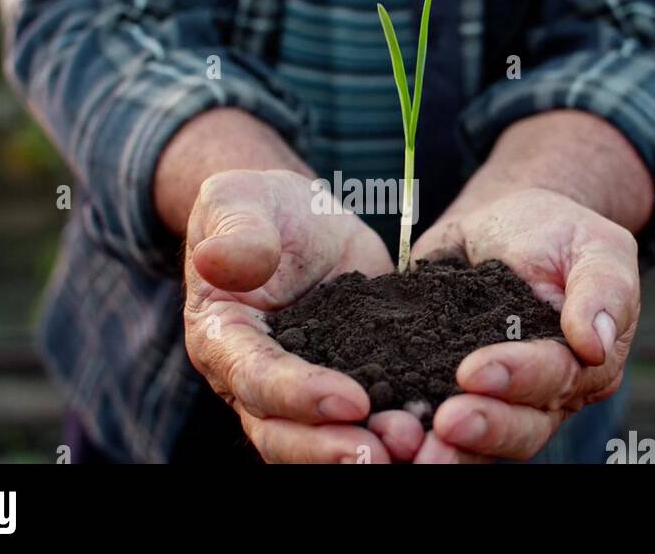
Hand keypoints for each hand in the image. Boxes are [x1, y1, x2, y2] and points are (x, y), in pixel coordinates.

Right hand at [183, 169, 424, 461]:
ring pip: (322, 441)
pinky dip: (396, 427)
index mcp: (222, 338)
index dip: (298, 395)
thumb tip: (216, 261)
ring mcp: (300, 390)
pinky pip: (366, 419)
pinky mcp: (348, 382)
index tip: (351, 402)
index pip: (254, 377)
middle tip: (385, 453)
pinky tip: (437, 430)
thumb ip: (237, 232)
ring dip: (366, 451)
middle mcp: (253, 379)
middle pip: (282, 433)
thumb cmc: (257, 208)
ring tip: (417, 446)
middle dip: (331, 450)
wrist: (296, 219)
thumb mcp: (240, 200)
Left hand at [408, 188, 640, 462]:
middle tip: (445, 423)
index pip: (554, 380)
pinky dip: (409, 426)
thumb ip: (603, 290)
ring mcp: (492, 397)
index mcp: (583, 365)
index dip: (518, 378)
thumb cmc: (558, 234)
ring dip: (448, 447)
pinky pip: (430, 414)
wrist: (504, 221)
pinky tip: (382, 427)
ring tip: (412, 442)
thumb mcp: (594, 247)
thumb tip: (594, 344)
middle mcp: (539, 395)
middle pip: (519, 427)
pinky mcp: (443, 385)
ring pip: (477, 439)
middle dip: (483, 427)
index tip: (475, 371)